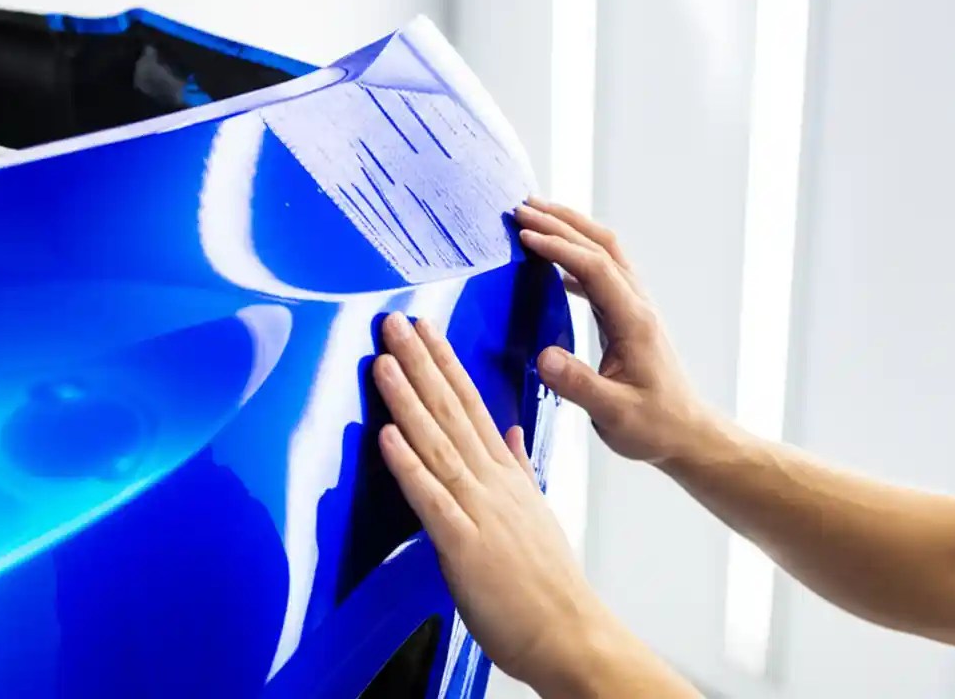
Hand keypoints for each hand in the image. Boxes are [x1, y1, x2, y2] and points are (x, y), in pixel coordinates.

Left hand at [371, 312, 610, 689]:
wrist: (570, 632)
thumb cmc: (548, 583)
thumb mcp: (536, 512)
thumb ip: (520, 468)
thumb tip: (512, 432)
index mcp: (507, 475)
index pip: (472, 406)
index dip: (444, 365)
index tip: (425, 331)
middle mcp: (493, 483)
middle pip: (452, 412)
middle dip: (421, 364)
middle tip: (394, 321)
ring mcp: (479, 510)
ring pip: (438, 444)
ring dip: (408, 400)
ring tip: (384, 361)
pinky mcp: (464, 545)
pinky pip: (431, 499)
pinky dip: (408, 466)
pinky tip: (387, 435)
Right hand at [515, 198, 711, 463]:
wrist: (686, 434)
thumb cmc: (654, 427)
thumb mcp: (614, 414)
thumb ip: (578, 385)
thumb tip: (542, 357)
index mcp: (633, 321)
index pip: (594, 268)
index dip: (559, 247)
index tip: (525, 234)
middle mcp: (636, 306)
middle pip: (602, 246)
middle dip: (562, 222)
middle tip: (523, 208)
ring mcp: (634, 309)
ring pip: (605, 254)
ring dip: (572, 232)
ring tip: (536, 220)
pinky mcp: (628, 319)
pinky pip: (602, 275)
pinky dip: (575, 260)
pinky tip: (552, 268)